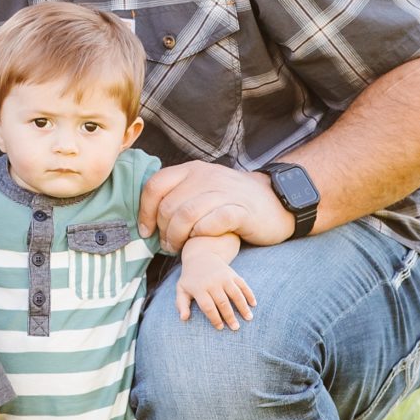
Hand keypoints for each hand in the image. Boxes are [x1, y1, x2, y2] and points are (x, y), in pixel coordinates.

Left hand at [139, 161, 294, 252]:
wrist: (275, 201)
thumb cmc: (231, 201)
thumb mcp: (202, 188)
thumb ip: (178, 195)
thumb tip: (147, 217)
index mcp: (192, 170)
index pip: (155, 185)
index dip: (145, 211)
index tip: (146, 231)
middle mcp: (206, 176)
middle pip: (169, 206)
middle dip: (163, 231)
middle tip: (167, 246)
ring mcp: (224, 192)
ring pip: (186, 215)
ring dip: (178, 237)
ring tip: (178, 248)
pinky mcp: (241, 210)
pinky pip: (213, 222)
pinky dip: (202, 234)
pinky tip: (202, 239)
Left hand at [176, 250, 256, 329]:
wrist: (201, 256)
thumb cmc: (190, 278)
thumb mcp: (182, 289)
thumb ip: (181, 304)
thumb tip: (183, 319)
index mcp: (199, 288)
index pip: (208, 307)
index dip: (214, 318)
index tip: (220, 328)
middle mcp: (212, 282)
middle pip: (223, 302)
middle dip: (230, 316)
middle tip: (235, 328)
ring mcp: (224, 277)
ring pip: (235, 294)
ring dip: (243, 307)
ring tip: (249, 318)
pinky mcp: (232, 273)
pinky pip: (243, 285)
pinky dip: (249, 294)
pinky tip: (254, 304)